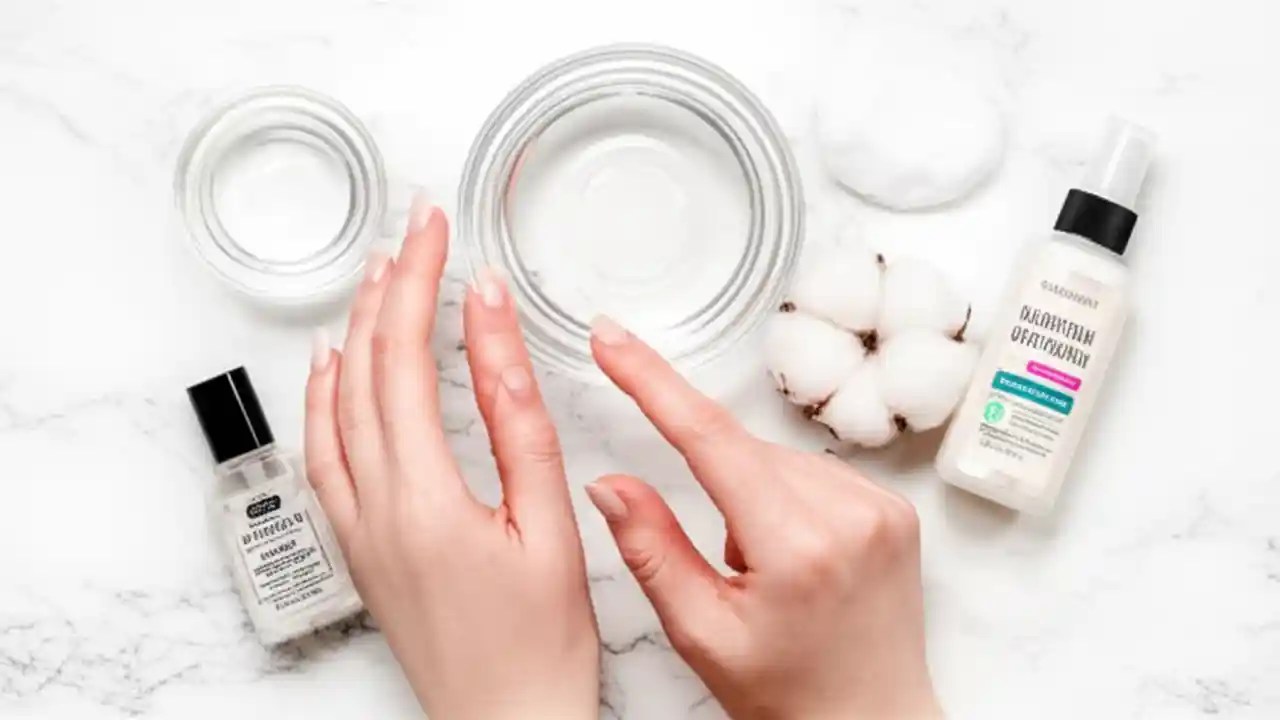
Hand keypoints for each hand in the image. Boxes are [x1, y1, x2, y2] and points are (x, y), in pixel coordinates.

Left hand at [304, 202, 598, 719]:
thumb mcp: (548, 525)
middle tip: (413, 229)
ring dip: (353, 332)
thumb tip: (491, 322)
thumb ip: (517, 416)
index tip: (434, 223)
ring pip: (333, 405)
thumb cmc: (538, 646)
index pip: (404, 357)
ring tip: (377, 275)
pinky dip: (324, 396)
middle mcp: (372, 507)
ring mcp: (355, 528)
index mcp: (422, 497)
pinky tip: (334, 369)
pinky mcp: (358, 547)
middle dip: (387, 287)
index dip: (418, 280)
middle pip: (362, 370)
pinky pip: (322, 453)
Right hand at [584, 317, 941, 719]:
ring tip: (769, 573)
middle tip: (729, 566)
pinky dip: (787, 498)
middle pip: (743, 450)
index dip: (652, 382)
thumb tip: (609, 481)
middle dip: (715, 486)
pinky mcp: (897, 508)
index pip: (709, 438)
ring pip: (777, 459)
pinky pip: (815, 472)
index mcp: (797, 548)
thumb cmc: (787, 695)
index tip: (612, 339)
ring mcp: (882, 507)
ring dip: (752, 494)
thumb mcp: (701, 632)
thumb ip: (650, 548)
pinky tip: (797, 556)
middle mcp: (851, 515)